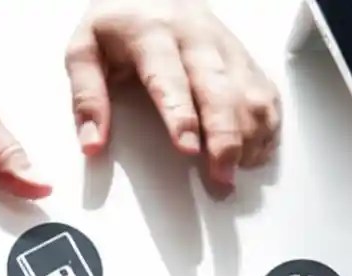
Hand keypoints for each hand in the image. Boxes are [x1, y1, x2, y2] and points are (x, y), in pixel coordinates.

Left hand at [66, 0, 281, 186]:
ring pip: (249, 92)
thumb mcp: (85, 50)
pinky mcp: (244, 58)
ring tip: (238, 169)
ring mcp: (225, 47)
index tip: (188, 147)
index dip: (181, 114)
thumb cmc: (118, 24)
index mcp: (152, 34)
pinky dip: (266, 126)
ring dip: (249, 135)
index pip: (170, 78)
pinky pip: (265, 93)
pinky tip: (255, 151)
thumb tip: (92, 144)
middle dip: (225, 136)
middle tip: (221, 176)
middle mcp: (196, 38)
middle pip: (220, 89)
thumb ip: (86, 98)